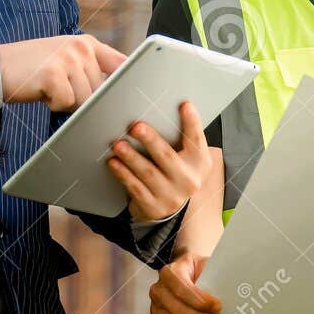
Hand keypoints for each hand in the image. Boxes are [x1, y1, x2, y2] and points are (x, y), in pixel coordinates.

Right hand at [0, 35, 124, 112]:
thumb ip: (91, 68)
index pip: (121, 63)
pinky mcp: (53, 74)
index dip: (128, 82)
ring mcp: (67, 59)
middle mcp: (81, 48)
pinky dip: (53, 104)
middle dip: (83, 98)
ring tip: (50, 88)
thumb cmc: (34, 69)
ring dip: (67, 101)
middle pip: (100, 90)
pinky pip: (66, 103)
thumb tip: (119, 92)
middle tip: (60, 88)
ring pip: (84, 99)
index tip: (132, 96)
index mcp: (88, 44)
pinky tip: (41, 91)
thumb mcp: (66, 59)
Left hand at [107, 100, 211, 220]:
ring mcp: (171, 196)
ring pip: (148, 173)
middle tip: (135, 126)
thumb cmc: (176, 172)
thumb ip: (182, 138)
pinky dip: (123, 174)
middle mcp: (189, 181)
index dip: (192, 122)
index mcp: (200, 163)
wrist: (170, 207)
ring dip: (131, 157)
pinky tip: (113, 163)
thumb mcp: (187, 157)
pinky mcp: (153, 206)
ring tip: (118, 145)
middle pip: (167, 157)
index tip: (185, 105)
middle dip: (151, 140)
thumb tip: (171, 108)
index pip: (197, 139)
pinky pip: (135, 187)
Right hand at [150, 252, 222, 313]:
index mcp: (170, 273)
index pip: (180, 288)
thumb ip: (215, 274)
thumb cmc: (200, 271)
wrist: (188, 273)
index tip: (218, 305)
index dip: (200, 301)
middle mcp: (158, 291)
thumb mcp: (207, 264)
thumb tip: (233, 290)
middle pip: (177, 311)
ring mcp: (154, 310)